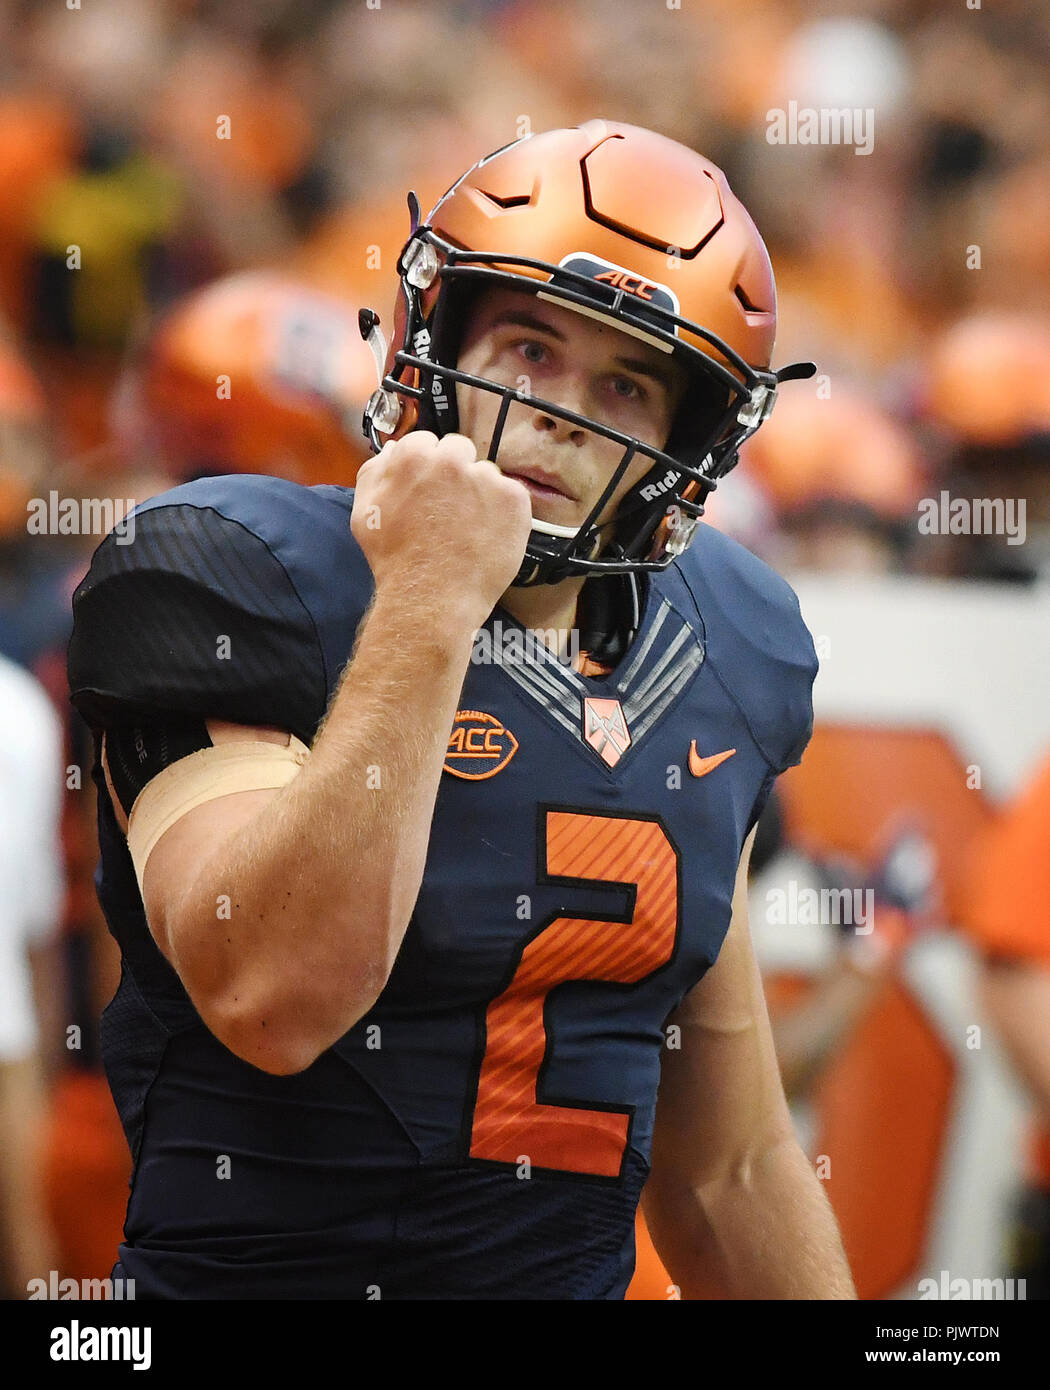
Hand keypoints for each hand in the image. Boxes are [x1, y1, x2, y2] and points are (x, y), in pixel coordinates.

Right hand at [351, 432, 532, 628]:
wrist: (430, 597)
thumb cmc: (395, 559)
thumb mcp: (364, 511)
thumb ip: (376, 472)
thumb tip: (394, 450)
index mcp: (413, 456)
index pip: (427, 443)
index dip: (428, 470)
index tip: (430, 492)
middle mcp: (451, 460)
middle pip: (459, 451)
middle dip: (455, 473)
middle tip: (449, 511)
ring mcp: (486, 479)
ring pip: (486, 475)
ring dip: (480, 494)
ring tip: (466, 530)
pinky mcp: (514, 500)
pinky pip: (510, 496)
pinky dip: (502, 514)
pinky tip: (485, 537)